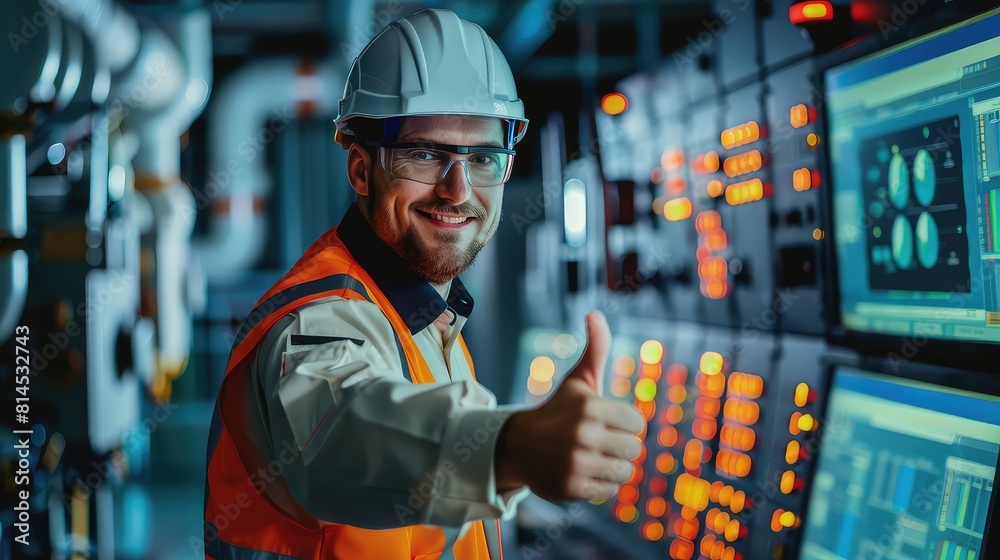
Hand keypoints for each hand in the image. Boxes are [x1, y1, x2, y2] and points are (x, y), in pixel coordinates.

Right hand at [495, 311, 645, 501]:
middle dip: (619, 446)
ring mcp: (577, 463)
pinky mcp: (572, 488)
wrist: (518, 445)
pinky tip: (582, 473)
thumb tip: (595, 313)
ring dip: (612, 467)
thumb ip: (595, 348)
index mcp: (590, 407)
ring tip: (592, 458)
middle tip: (597, 442)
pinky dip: (600, 485)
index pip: (636, 423)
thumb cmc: (557, 410)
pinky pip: (609, 491)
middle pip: (633, 449)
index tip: (605, 422)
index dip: (624, 423)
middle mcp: (584, 435)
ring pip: (625, 473)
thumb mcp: (578, 380)